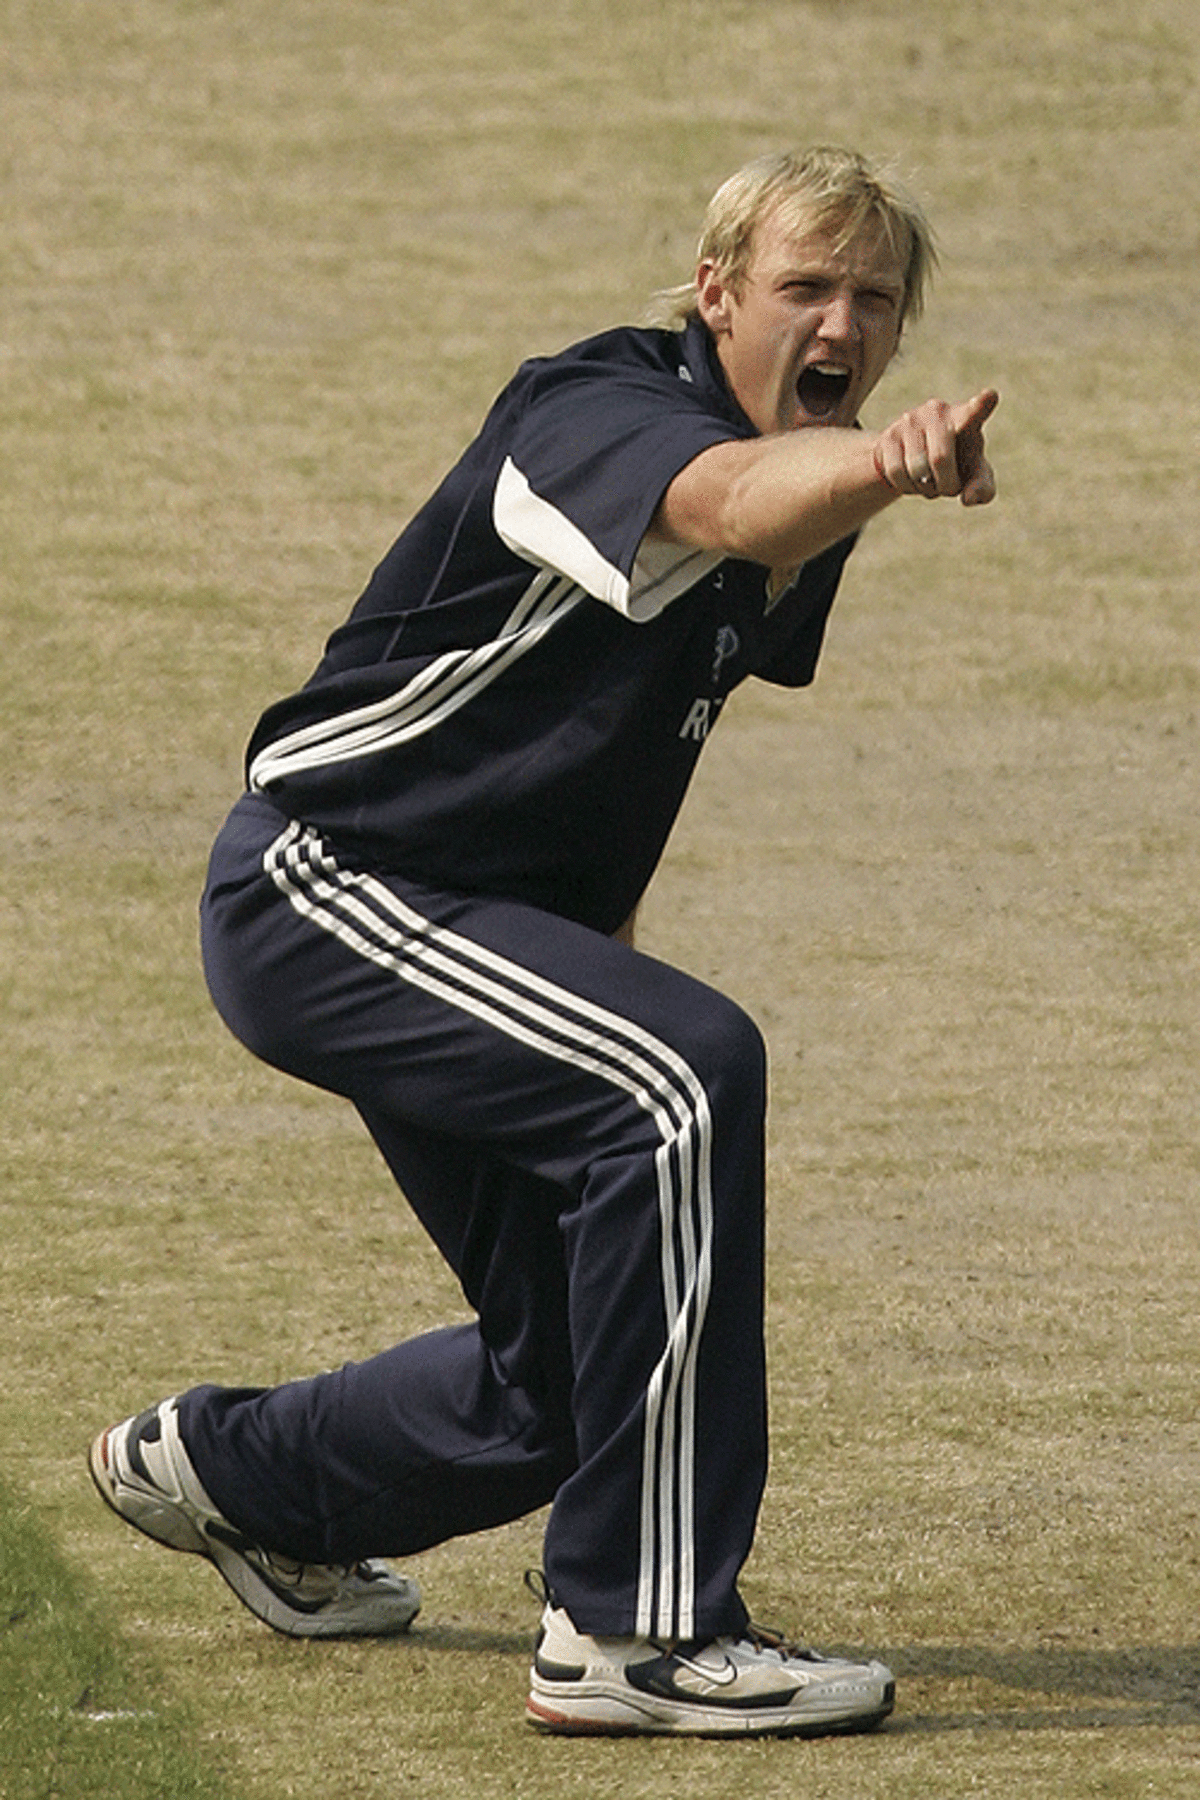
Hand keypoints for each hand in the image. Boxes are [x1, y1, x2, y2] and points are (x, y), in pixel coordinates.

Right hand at [872, 389, 998, 506]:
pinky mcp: (888, 435)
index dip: (982, 405)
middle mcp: (938, 411)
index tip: (990, 396)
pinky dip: (906, 487)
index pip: (975, 410)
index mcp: (967, 417)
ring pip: (916, 469)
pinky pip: (896, 471)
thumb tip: (968, 499)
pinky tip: (912, 480)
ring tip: (930, 481)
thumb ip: (982, 488)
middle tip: (950, 488)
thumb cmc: (958, 464)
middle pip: (940, 459)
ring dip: (925, 488)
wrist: (918, 456)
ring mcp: (910, 420)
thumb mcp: (975, 476)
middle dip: (946, 485)